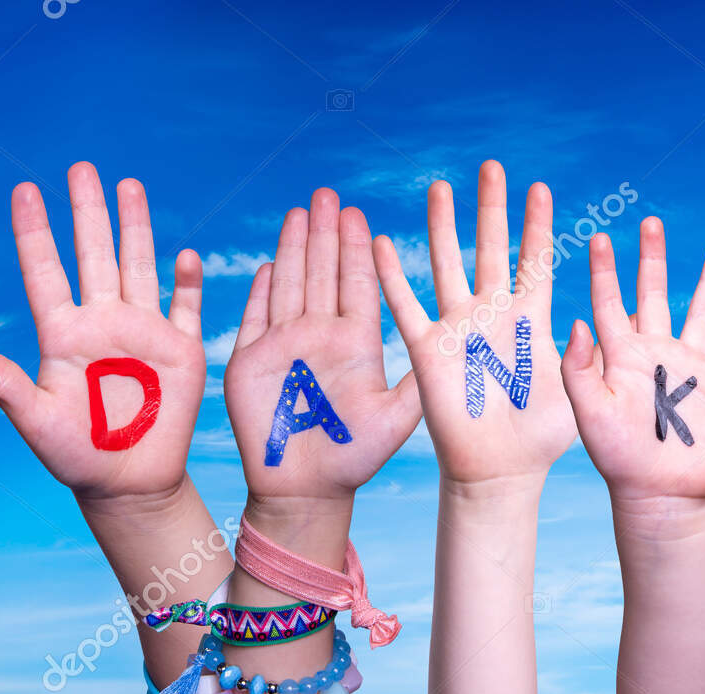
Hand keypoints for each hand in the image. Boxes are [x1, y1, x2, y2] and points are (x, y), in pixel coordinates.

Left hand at [0, 162, 205, 503]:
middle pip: (93, 255)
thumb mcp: (34, 420)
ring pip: (138, 266)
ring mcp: (142, 333)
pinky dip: (186, 282)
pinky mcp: (180, 351)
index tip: (25, 190)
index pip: (45, 271)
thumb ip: (1, 385)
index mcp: (63, 334)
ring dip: (135, 227)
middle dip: (88, 211)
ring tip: (129, 185)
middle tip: (81, 167)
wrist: (128, 485)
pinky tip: (184, 255)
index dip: (35, 232)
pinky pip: (185, 307)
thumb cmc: (76, 456)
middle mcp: (101, 323)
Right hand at [223, 189, 420, 504]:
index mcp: (356, 342)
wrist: (306, 490)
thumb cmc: (355, 459)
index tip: (357, 213)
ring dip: (294, 248)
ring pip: (290, 284)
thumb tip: (455, 345)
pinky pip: (255, 316)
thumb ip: (420, 380)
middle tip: (327, 194)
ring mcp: (283, 345)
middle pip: (322, 273)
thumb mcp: (398, 417)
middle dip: (324, 233)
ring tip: (299, 211)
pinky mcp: (249, 362)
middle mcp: (320, 336)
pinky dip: (260, 290)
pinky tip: (268, 263)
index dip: (354, 247)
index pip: (356, 283)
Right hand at [372, 160, 576, 486]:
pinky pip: (404, 308)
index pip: (535, 259)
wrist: (500, 470)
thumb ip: (583, 358)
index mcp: (530, 319)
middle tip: (491, 167)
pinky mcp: (427, 353)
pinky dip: (390, 277)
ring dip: (443, 226)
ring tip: (440, 186)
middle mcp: (492, 314)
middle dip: (491, 207)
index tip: (538, 186)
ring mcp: (458, 329)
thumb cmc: (542, 437)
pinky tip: (377, 242)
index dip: (537, 224)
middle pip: (490, 248)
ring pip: (447, 264)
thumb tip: (589, 322)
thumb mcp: (578, 393)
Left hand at [560, 218, 704, 501]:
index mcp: (622, 356)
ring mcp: (689, 369)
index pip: (610, 302)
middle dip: (653, 258)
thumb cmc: (619, 458)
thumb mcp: (591, 413)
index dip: (605, 271)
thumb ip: (582, 369)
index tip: (600, 237)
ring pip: (703, 312)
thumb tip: (578, 321)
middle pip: (654, 294)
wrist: (660, 494)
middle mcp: (655, 354)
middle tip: (652, 221)